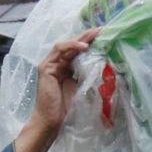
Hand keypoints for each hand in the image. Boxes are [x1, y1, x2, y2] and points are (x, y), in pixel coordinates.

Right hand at [14, 30, 96, 151]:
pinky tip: (84, 47)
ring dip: (81, 39)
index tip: (106, 37)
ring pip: (66, 45)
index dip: (92, 43)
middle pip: (73, 45)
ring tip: (95, 35)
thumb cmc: (66, 108)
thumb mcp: (82, 87)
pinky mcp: (45, 67)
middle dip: (88, 36)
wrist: (52, 121)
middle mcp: (57, 63)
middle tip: (103, 30)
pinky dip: (71, 47)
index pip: (79, 51)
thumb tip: (105, 67)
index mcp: (66, 67)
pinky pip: (59, 51)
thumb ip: (88, 76)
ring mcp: (50, 63)